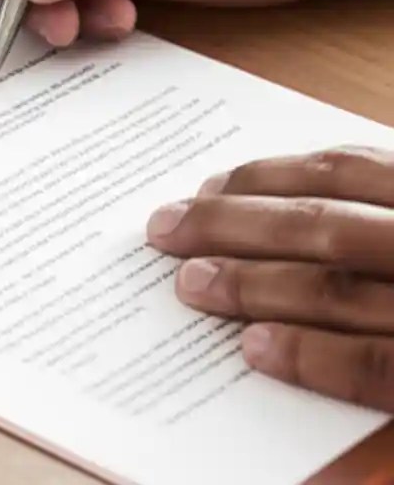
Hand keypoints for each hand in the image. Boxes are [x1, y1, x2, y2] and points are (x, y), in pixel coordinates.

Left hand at [146, 146, 393, 411]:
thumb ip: (372, 211)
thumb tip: (273, 209)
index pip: (349, 171)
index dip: (271, 177)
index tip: (207, 185)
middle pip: (324, 225)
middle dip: (233, 225)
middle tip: (165, 230)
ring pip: (335, 288)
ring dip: (252, 284)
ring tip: (189, 284)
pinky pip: (372, 365)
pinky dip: (310, 353)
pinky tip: (252, 346)